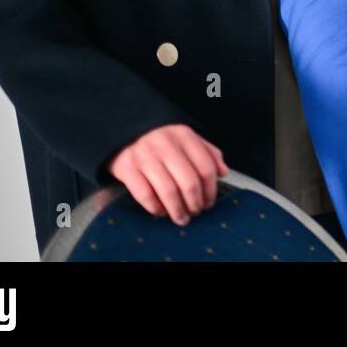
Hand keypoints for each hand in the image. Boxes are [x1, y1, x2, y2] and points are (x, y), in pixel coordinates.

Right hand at [108, 124, 227, 225]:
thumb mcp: (186, 138)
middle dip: (195, 203)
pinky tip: (160, 211)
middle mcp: (166, 144)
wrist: (123, 129)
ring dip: (177, 210)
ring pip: (168, 191)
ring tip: (181, 217)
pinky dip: (155, 208)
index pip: (205, 168)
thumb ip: (207, 152)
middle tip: (195, 212)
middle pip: (189, 182)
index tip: (209, 202)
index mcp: (184, 136)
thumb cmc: (161, 138)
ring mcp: (145, 156)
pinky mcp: (127, 168)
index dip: (210, 190)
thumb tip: (223, 171)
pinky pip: (145, 195)